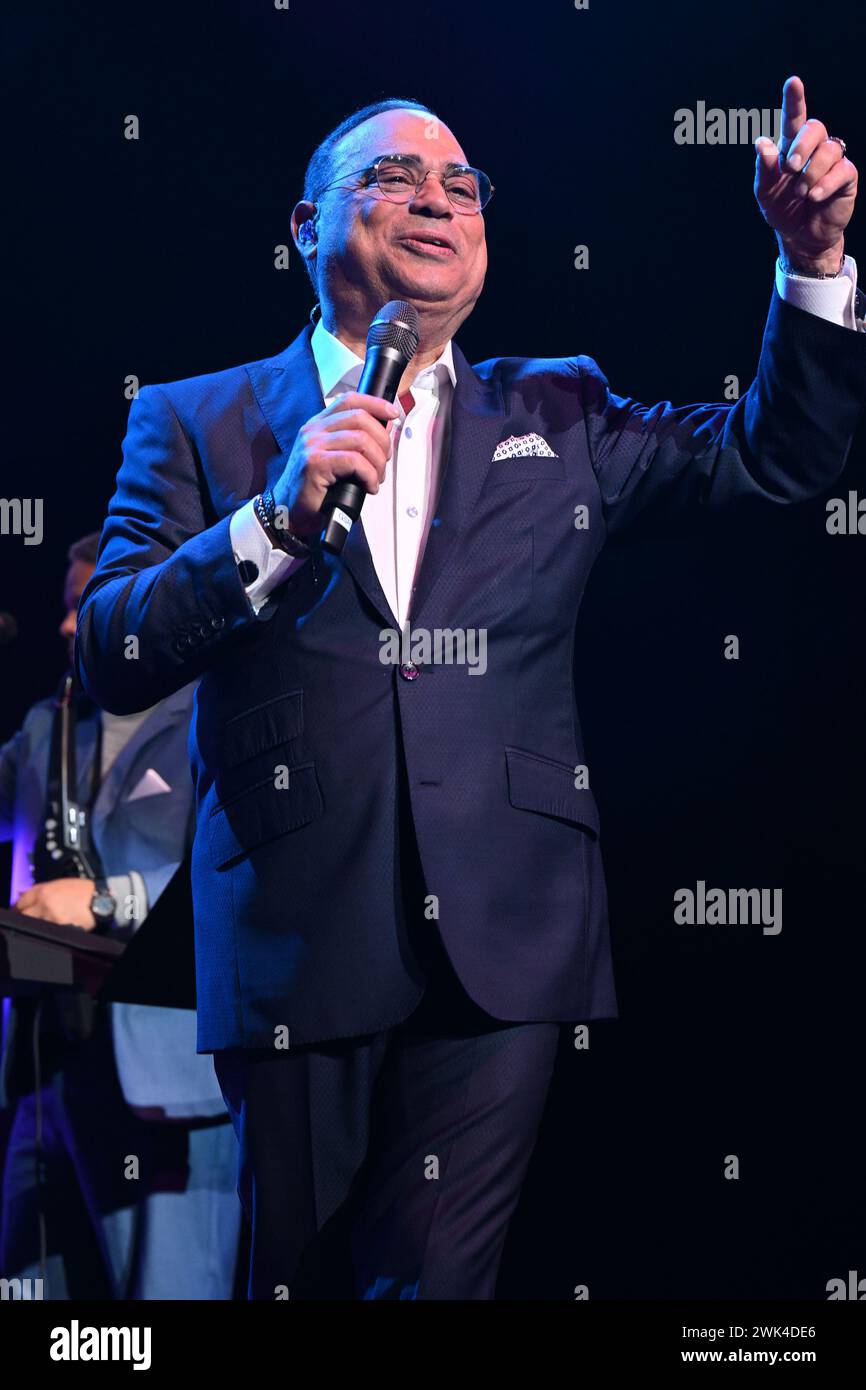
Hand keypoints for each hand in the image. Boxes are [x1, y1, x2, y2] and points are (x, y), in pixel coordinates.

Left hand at [15, 878, 98, 929]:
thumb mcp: (60, 884)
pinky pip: (49, 931)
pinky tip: (61, 923)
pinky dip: (53, 929)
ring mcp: (51, 916)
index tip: (22, 910)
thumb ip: (42, 890)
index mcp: (43, 890)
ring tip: (54, 919)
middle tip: (36, 917)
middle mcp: (44, 902)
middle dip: (28, 916)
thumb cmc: (83, 891)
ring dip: (41, 923)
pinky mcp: (59, 927)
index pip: (21, 901)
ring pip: (36, 924)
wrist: (99, 900)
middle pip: (25, 914)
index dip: (20, 907)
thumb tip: (24, 895)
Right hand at [272, 392, 400, 538]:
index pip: (349, 400)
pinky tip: (369, 486)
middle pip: (360, 418)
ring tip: (376, 478)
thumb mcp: (336, 460)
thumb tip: (385, 432)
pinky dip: (369, 475)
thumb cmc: (315, 490)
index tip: (393, 413)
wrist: (290, 512)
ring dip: (378, 462)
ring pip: (361, 440)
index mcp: (319, 425)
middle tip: (384, 461)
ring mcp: (313, 446)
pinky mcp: (315, 464)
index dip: (375, 403)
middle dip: (382, 441)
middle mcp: (314, 431)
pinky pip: (354, 461)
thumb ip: (355, 443)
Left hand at [754, 75, 856, 272]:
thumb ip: (765, 169)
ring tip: (800, 193)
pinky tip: (814, 196)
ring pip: (828, 149)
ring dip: (810, 172)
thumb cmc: (783, 209)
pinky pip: (841, 170)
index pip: (793, 118)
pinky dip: (825, 184)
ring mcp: (832, 162)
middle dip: (801, 145)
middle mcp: (813, 149)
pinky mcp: (846, 177)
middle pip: (815, 127)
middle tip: (789, 168)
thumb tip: (761, 142)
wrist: (800, 237)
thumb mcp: (766, 193)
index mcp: (791, 147)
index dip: (794, 99)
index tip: (793, 82)